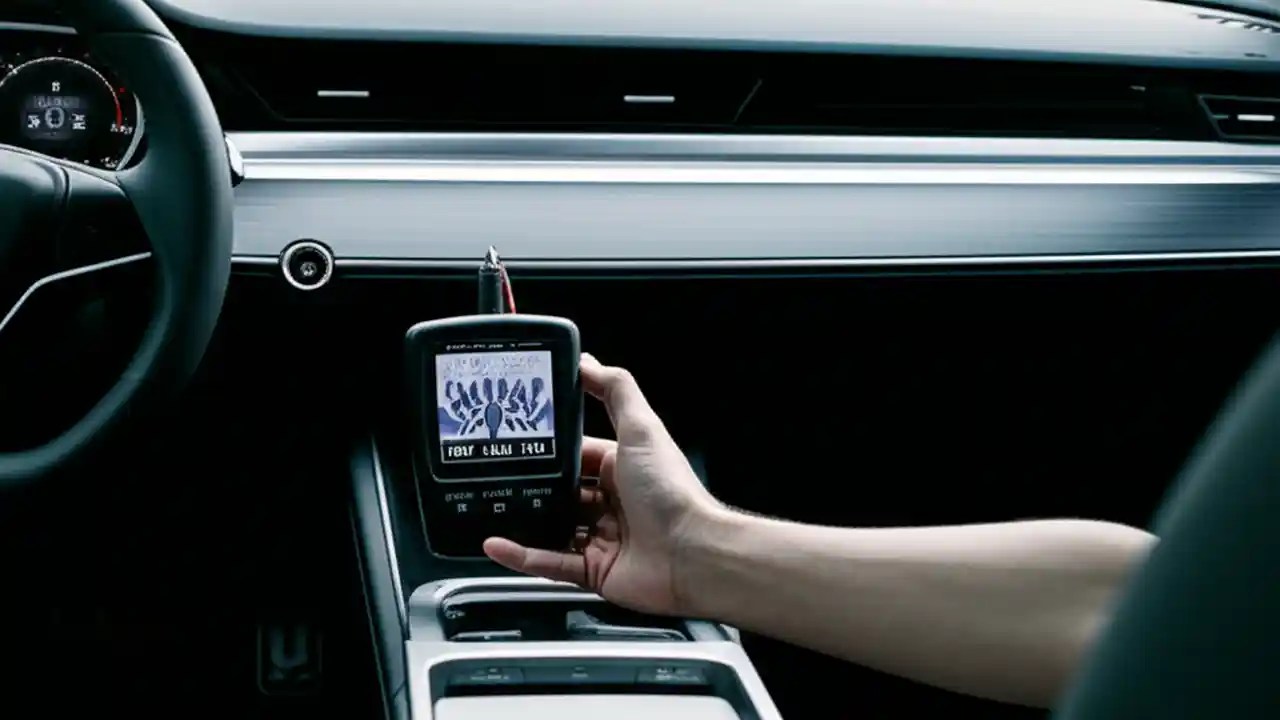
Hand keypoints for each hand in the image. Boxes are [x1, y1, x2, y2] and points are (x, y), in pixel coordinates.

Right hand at [483, 353, 720, 616]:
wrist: (692, 554)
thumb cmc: (672, 492)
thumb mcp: (641, 428)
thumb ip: (615, 391)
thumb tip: (588, 362)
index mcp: (625, 468)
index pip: (580, 453)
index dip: (553, 448)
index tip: (519, 439)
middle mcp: (615, 502)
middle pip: (564, 492)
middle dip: (533, 487)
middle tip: (496, 476)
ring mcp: (604, 539)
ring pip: (553, 528)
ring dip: (524, 520)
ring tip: (490, 509)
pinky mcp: (596, 572)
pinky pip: (552, 563)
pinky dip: (523, 556)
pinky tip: (496, 545)